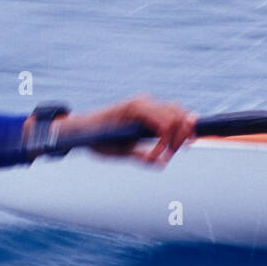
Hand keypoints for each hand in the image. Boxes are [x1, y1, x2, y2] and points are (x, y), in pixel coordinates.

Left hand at [50, 94, 197, 165]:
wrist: (84, 127)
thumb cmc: (96, 138)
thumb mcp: (115, 150)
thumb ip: (138, 155)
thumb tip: (159, 164)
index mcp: (135, 108)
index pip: (166, 123)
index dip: (167, 143)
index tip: (160, 159)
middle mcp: (144, 101)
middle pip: (177, 115)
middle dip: (179, 138)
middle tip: (168, 157)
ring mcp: (147, 104)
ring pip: (178, 112)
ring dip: (182, 132)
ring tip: (177, 150)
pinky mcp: (149, 110)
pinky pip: (171, 115)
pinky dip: (179, 127)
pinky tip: (179, 142)